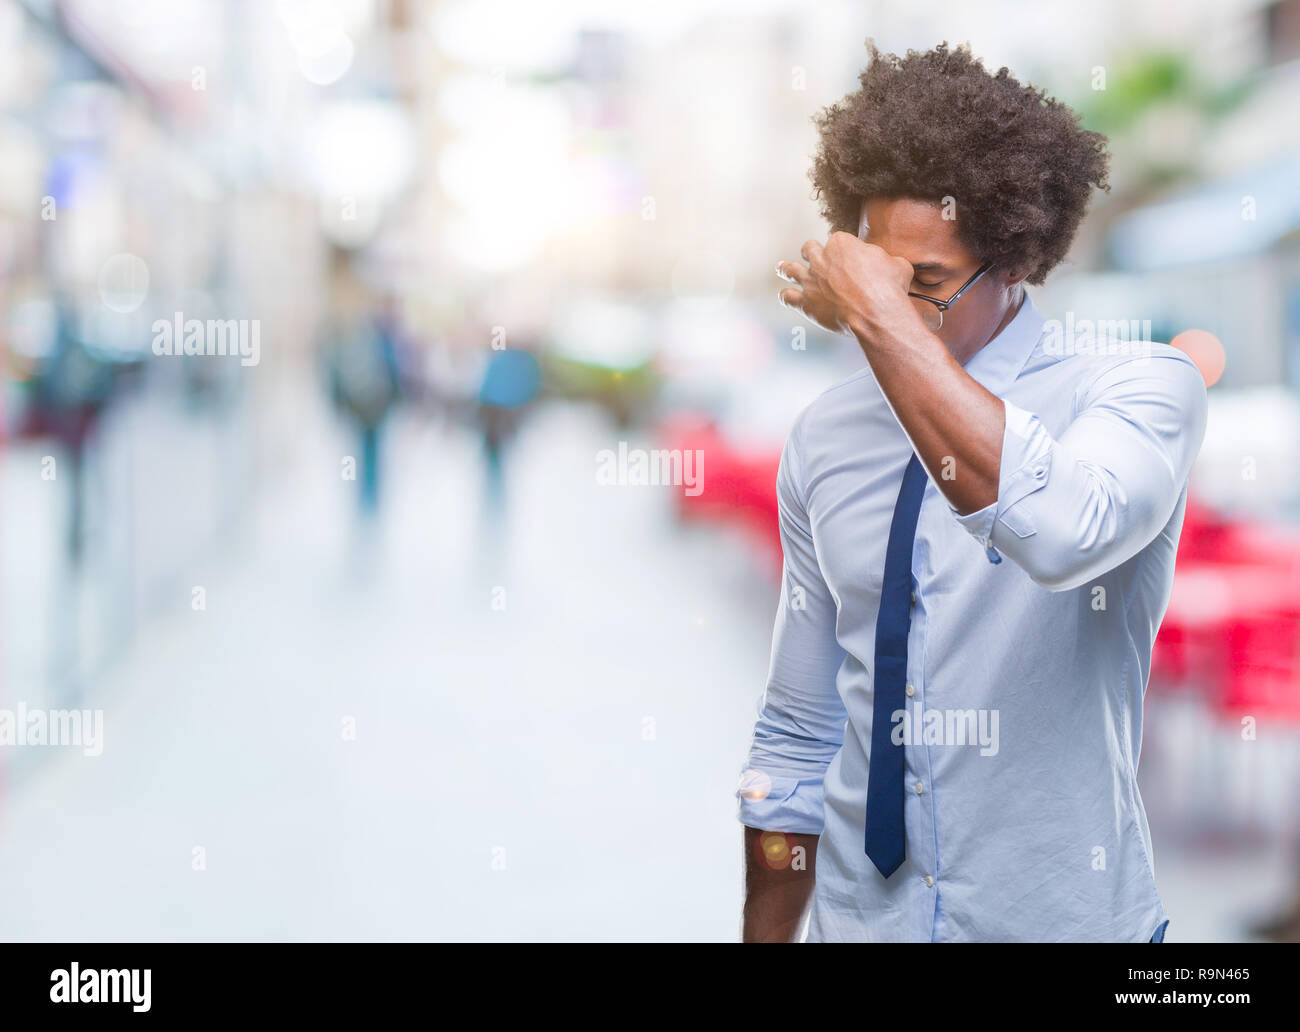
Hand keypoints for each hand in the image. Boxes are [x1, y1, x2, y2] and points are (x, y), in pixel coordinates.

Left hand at [776, 232, 914, 337]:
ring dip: (785, 268)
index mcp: (841, 244)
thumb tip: (890, 264)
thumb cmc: (888, 287)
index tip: (849, 260)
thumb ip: (886, 261)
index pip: (837, 241)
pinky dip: (786, 297)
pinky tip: (784, 297)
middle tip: (810, 254)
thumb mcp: (896, 264)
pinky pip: (788, 298)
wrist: (875, 311)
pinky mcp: (805, 302)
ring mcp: (810, 280)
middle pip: (810, 249)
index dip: (844, 251)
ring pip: (791, 270)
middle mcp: (821, 259)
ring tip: (781, 268)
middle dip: (811, 252)